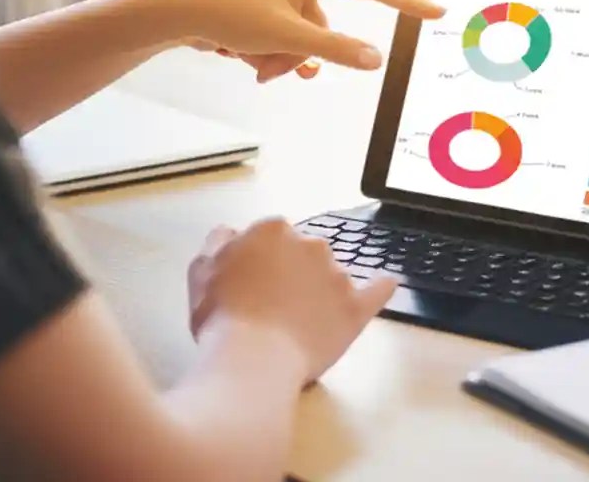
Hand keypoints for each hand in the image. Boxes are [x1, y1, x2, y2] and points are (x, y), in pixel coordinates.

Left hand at [154, 0, 443, 82]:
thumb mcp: (287, 37)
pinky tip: (246, 58)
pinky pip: (285, 40)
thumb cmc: (228, 13)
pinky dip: (271, 55)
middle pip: (327, 28)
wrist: (177, 12)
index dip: (407, 3)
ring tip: (252, 62)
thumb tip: (375, 59)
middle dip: (302, 55)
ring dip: (283, 59)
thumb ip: (335, 50)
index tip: (436, 12)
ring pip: (304, 40)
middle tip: (273, 65)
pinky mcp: (266, 8)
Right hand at [187, 218, 396, 383]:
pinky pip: (377, 289)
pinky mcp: (355, 306)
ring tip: (299, 323)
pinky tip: (386, 283)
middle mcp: (311, 243)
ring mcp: (337, 274)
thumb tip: (233, 232)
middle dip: (292, 274)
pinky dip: (380, 287)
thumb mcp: (201, 270)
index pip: (270, 238)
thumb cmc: (221, 316)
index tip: (252, 286)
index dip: (260, 263)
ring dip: (321, 290)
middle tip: (272, 307)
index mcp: (272, 229)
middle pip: (304, 253)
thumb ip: (220, 242)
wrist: (252, 359)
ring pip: (332, 275)